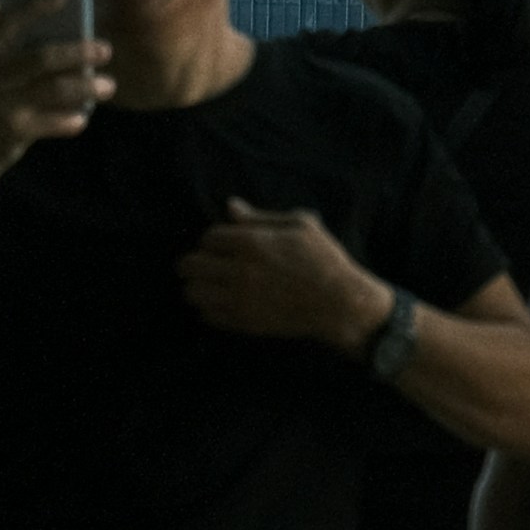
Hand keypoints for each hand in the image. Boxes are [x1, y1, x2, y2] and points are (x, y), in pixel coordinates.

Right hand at [0, 0, 112, 174]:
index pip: (6, 23)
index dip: (34, 8)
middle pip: (40, 58)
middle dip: (76, 52)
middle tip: (106, 50)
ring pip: (52, 90)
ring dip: (84, 87)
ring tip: (108, 86)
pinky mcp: (11, 132)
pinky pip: (49, 123)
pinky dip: (68, 121)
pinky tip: (82, 118)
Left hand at [182, 196, 388, 346]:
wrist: (339, 303)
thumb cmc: (324, 259)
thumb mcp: (301, 225)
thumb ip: (261, 217)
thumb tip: (231, 206)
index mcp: (253, 242)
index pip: (207, 238)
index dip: (213, 240)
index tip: (223, 245)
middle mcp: (241, 271)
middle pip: (190, 265)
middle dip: (195, 262)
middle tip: (206, 264)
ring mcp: (240, 299)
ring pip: (193, 293)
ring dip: (198, 286)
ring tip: (212, 285)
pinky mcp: (244, 323)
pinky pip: (208, 316)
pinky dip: (210, 309)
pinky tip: (225, 303)